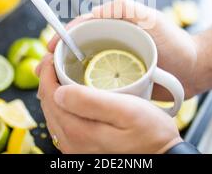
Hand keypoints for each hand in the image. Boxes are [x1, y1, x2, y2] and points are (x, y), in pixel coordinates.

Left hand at [36, 54, 181, 153]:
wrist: (163, 156)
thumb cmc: (151, 133)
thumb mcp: (126, 110)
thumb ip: (90, 101)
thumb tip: (59, 91)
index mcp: (79, 131)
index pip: (50, 96)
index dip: (47, 72)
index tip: (51, 55)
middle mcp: (72, 144)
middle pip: (49, 106)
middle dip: (47, 80)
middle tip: (52, 60)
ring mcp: (77, 150)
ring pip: (54, 116)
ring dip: (53, 93)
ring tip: (59, 74)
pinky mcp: (84, 151)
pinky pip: (63, 125)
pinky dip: (62, 107)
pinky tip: (71, 97)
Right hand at [48, 0, 199, 97]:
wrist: (195, 68)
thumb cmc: (174, 41)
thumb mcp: (149, 17)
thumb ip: (123, 7)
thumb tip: (92, 13)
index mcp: (113, 27)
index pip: (81, 29)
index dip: (62, 37)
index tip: (49, 48)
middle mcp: (110, 44)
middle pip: (77, 49)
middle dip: (57, 57)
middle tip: (43, 70)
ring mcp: (114, 63)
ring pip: (83, 68)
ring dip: (65, 74)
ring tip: (51, 86)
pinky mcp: (120, 82)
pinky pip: (97, 84)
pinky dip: (82, 89)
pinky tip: (73, 98)